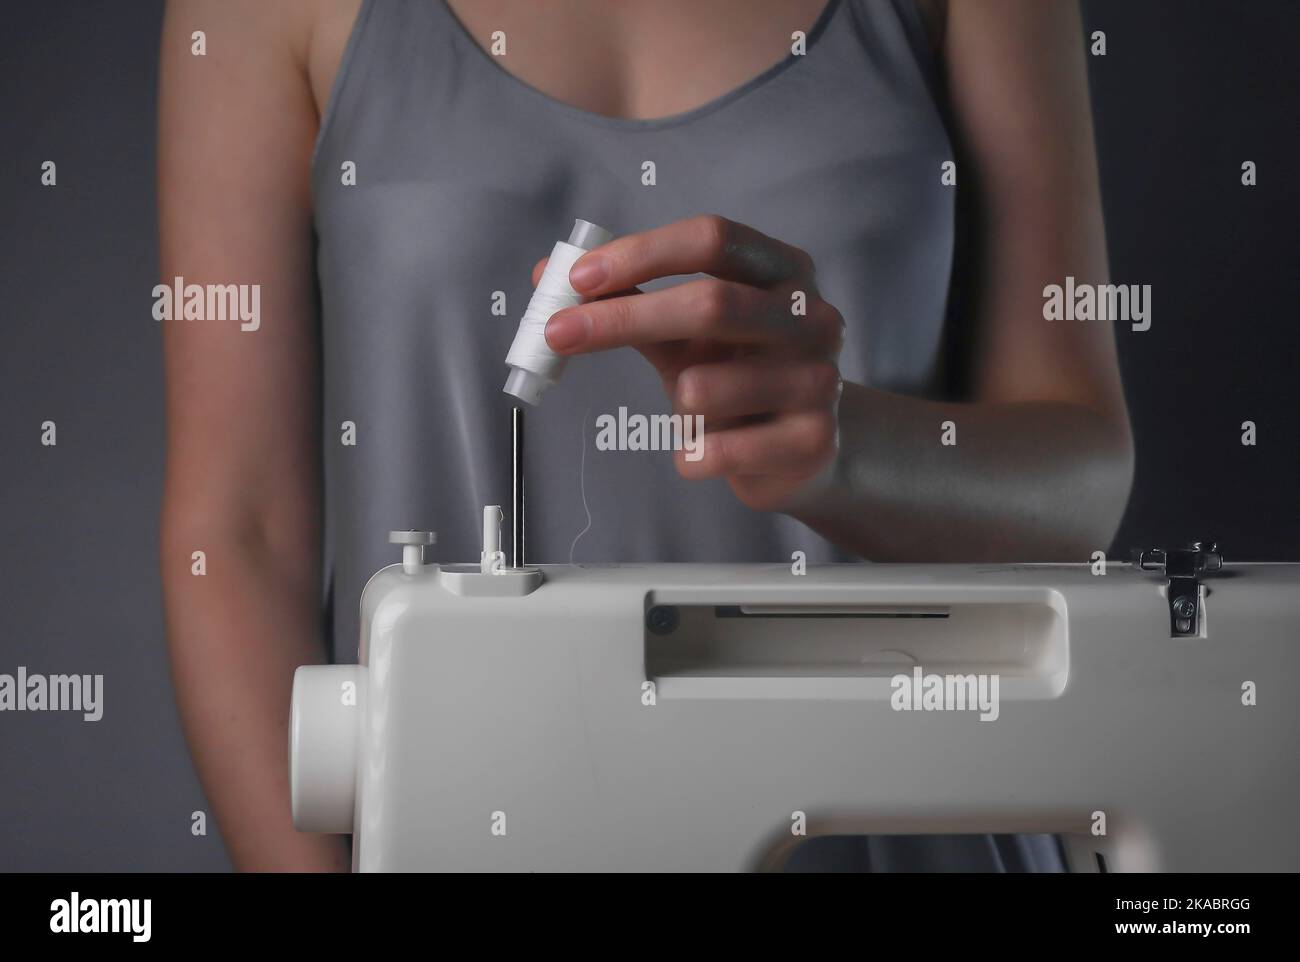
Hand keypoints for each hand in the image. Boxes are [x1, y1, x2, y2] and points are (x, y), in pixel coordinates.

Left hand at [536, 214, 843, 511]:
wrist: (804, 450)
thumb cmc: (738, 375)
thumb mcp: (688, 331)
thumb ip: (631, 300)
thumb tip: (550, 277)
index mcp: (782, 270)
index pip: (713, 239)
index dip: (641, 253)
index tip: (578, 278)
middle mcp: (811, 316)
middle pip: (713, 303)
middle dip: (624, 319)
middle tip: (558, 333)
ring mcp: (820, 379)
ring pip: (709, 387)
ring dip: (677, 400)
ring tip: (686, 406)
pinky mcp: (813, 440)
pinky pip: (721, 450)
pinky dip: (690, 454)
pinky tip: (694, 453)